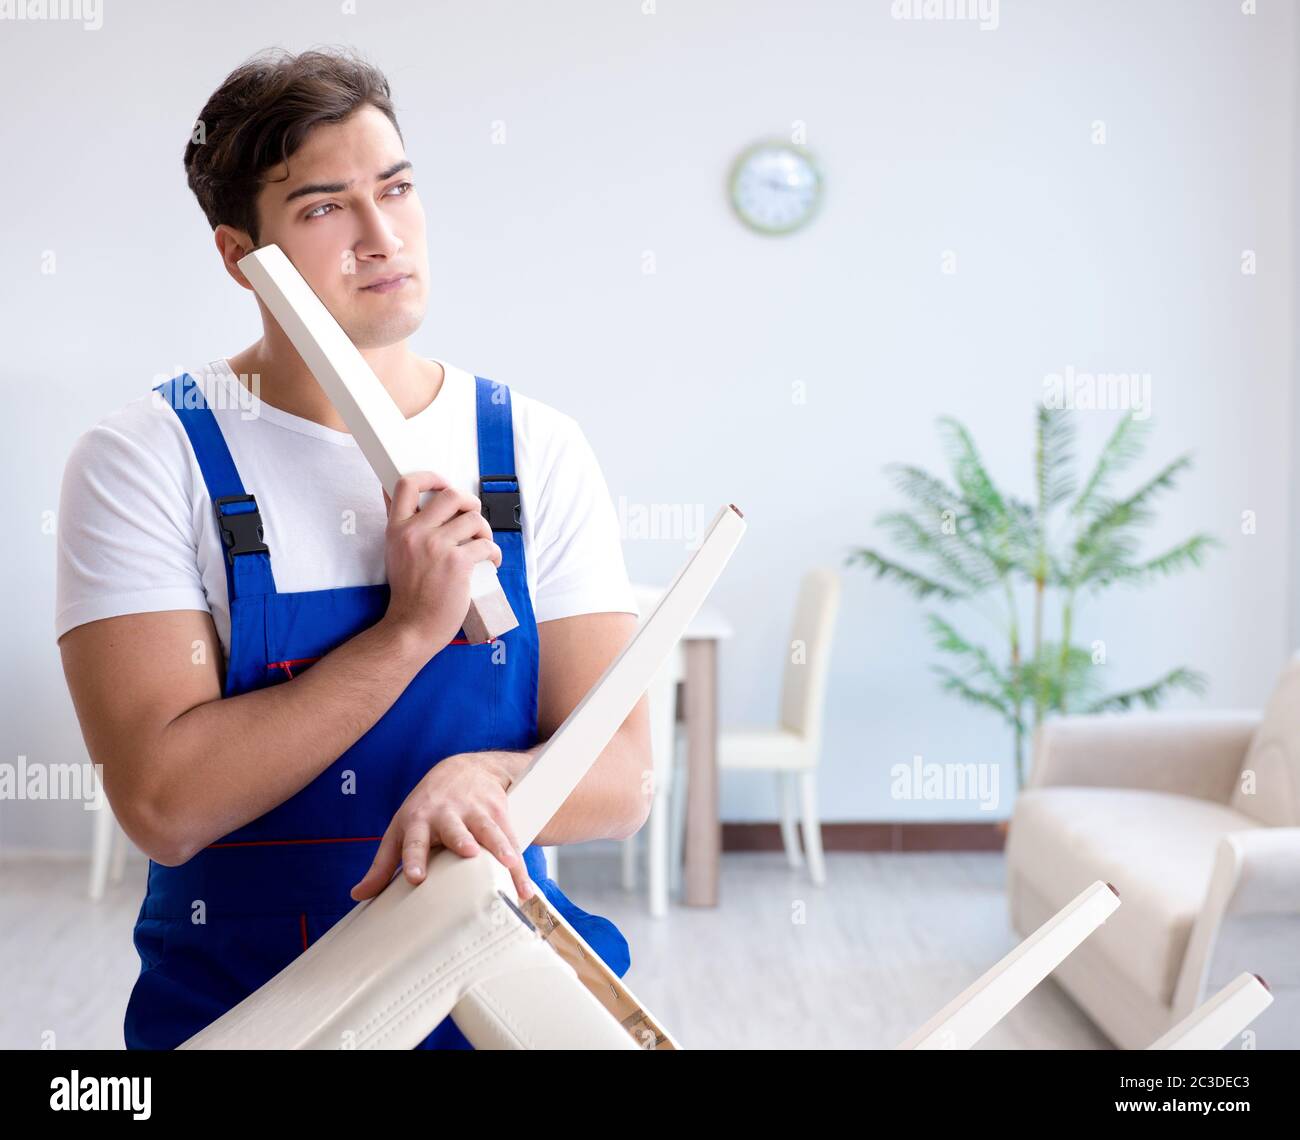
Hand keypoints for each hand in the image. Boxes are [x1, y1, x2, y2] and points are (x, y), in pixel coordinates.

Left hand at [349, 751, 534, 902]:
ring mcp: (476, 811)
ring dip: (501, 847)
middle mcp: (447, 814)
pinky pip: (511, 840)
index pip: (413, 840)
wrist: (464, 770)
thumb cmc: (426, 809)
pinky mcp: (499, 812)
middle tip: (469, 853)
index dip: (414, 858)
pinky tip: (525, 888)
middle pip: (455, 829)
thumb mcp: (400, 830)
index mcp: (418, 821)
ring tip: (511, 865)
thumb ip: (383, 865)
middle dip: (462, 840)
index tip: (416, 877)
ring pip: (490, 831)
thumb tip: (358, 895)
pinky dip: (520, 865)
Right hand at [380, 472, 502, 653]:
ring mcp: (437, 547)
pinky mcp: (458, 563)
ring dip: (485, 531)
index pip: (407, 484)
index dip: (431, 477)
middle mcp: (415, 534)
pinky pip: (486, 545)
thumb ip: (399, 523)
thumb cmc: (408, 593)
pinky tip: (490, 562)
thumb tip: (389, 491)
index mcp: (397, 529)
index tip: (443, 484)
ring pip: (474, 519)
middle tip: (472, 517)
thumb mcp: (394, 552)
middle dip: (470, 503)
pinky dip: (493, 553)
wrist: (412, 627)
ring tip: (482, 544)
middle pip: (451, 495)